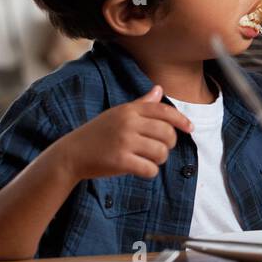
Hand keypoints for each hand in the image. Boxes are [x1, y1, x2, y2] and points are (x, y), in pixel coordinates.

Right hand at [55, 86, 192, 180]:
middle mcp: (128, 123)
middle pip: (167, 133)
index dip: (181, 120)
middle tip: (159, 149)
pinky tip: (141, 169)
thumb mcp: (117, 114)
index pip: (164, 111)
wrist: (71, 154)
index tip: (190, 129)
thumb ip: (140, 104)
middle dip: (169, 144)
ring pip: (161, 152)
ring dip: (159, 159)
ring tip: (148, 159)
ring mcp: (124, 141)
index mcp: (129, 110)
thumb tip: (159, 89)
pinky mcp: (119, 161)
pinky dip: (149, 172)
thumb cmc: (97, 134)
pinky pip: (149, 168)